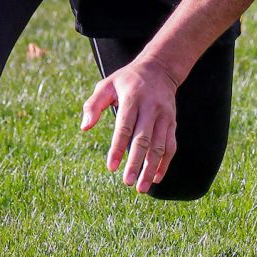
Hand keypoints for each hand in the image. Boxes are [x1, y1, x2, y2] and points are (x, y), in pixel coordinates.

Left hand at [80, 57, 181, 192]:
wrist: (160, 68)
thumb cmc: (127, 80)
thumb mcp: (107, 85)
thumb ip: (93, 104)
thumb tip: (84, 127)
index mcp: (133, 99)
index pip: (124, 127)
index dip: (117, 148)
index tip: (110, 167)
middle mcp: (151, 108)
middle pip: (144, 140)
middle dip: (136, 163)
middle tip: (127, 183)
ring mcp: (164, 116)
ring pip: (160, 146)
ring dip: (151, 168)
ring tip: (141, 188)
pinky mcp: (172, 123)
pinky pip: (170, 146)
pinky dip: (165, 163)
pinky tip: (156, 178)